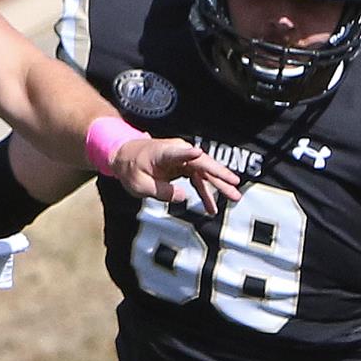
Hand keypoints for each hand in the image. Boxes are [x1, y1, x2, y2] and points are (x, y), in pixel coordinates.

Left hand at [111, 136, 242, 215]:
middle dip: (220, 174)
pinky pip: (198, 180)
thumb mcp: (139, 185)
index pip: (178, 153)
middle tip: (235, 184)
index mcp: (163, 153)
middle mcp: (178, 153)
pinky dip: (205, 192)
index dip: (188, 154)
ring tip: (235, 197)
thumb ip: (161, 191)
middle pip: (202, 163)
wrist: (125, 157)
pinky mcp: (184, 166)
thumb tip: (183, 197)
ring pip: (205, 172)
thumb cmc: (130, 168)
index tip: (198, 153)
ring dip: (219, 185)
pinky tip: (212, 207)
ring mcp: (183, 158)